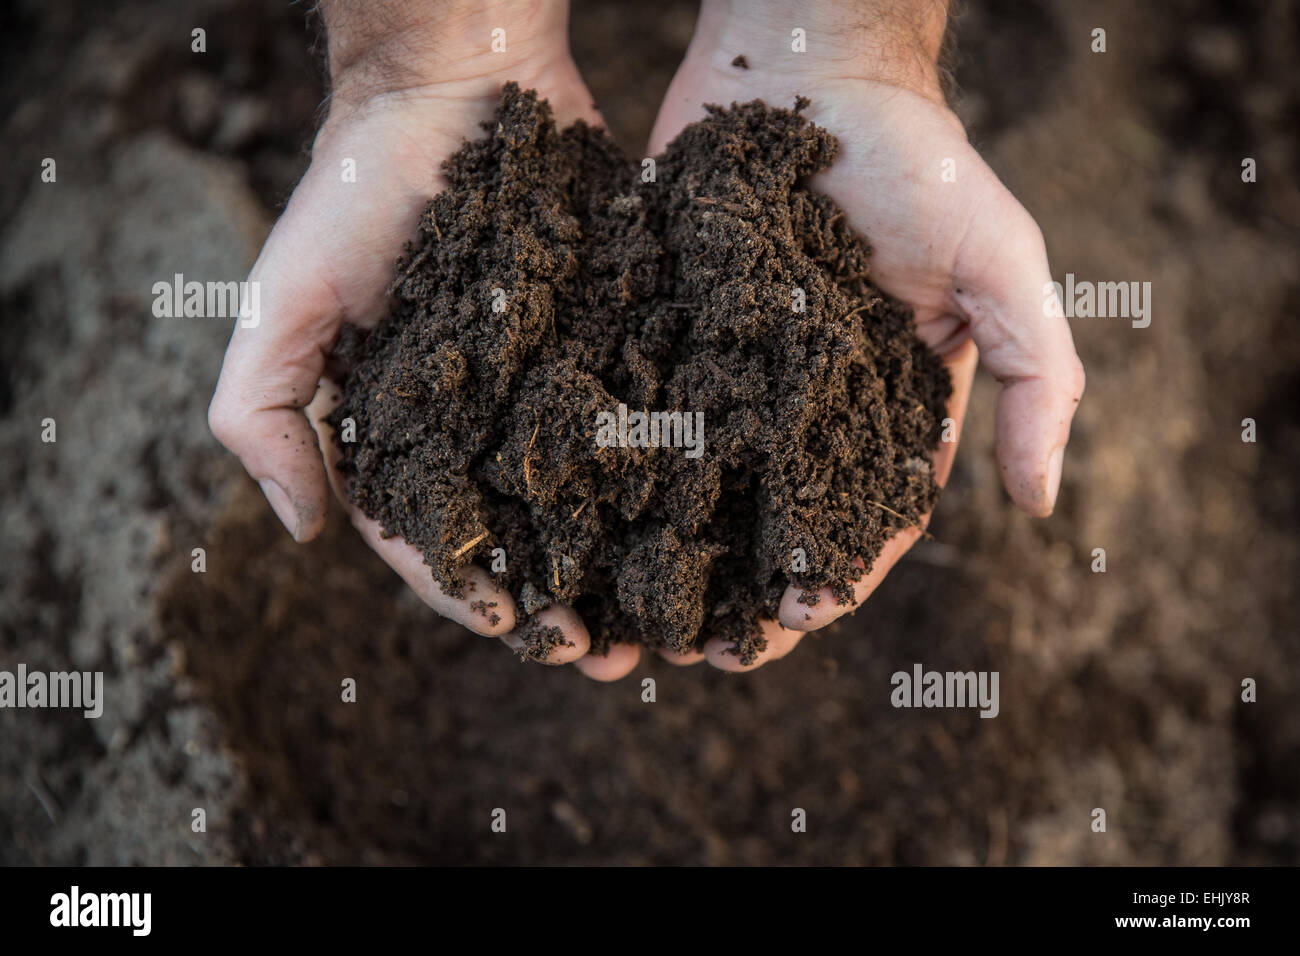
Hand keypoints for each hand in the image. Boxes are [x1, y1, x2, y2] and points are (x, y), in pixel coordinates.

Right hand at [209, 0, 612, 665]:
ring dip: (630, 567)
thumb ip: (263, 415)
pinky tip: (707, 522)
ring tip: (673, 617)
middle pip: (527, 540)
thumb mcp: (281, 302)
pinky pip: (642, 422)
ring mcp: (550, 390)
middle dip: (567, 605)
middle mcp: (480, 428)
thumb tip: (300, 533)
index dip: (476, 595)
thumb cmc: (354, 195)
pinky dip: (671, 479)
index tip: (526, 632)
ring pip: (594, 501)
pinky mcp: (610, 344)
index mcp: (403, 437)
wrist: (452, 90)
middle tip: (617, 656)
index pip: (435, 541)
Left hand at [641, 0, 1085, 670]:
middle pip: (765, 523)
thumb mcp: (1003, 265)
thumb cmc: (919, 163)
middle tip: (695, 652)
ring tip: (629, 618)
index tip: (790, 626)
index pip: (859, 517)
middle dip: (735, 593)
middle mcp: (801, 405)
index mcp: (883, 406)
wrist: (808, 66)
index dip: (828, 578)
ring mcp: (726, 373)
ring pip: (693, 490)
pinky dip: (614, 476)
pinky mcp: (664, 333)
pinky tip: (583, 525)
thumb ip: (1036, 378)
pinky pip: (639, 417)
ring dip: (666, 559)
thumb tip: (1046, 506)